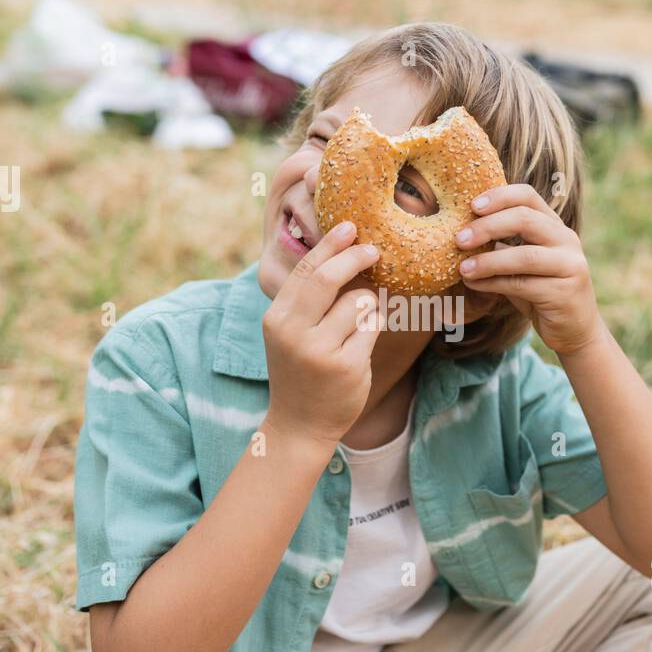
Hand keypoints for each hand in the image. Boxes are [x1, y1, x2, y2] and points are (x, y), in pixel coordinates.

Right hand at [262, 222, 382, 446]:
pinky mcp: (347, 366)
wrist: (300, 425)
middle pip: (328, 278)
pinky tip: (359, 349)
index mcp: (277, 318)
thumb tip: (340, 252)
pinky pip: (373, 327)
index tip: (350, 226)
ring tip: (355, 328)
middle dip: (355, 258)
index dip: (329, 245)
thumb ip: (306, 300)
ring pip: (359, 302)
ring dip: (367, 305)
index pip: (304, 270)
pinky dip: (373, 329)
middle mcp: (293, 332)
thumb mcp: (289, 333)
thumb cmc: (299, 370)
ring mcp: (320, 351)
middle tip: (374, 249)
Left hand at [454, 185, 603, 355]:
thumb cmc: (541, 293)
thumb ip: (503, 246)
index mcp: (555, 226)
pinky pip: (523, 285)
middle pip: (525, 219)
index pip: (528, 196)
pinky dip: (494, 284)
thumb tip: (462, 231)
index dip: (499, 196)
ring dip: (488, 261)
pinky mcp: (564, 293)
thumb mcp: (522, 265)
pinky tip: (474, 285)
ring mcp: (570, 266)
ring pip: (525, 256)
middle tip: (459, 239)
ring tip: (462, 268)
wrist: (574, 330)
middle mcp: (567, 240)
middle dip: (488, 226)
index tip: (471, 206)